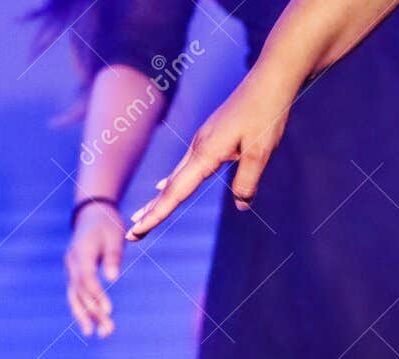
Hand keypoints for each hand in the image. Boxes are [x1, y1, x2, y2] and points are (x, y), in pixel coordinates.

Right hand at [66, 201, 125, 337]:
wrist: (92, 213)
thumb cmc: (107, 224)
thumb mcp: (115, 237)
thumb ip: (113, 257)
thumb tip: (113, 278)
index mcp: (82, 252)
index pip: (87, 278)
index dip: (96, 295)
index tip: (108, 311)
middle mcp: (72, 262)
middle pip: (79, 291)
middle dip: (91, 313)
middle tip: (106, 332)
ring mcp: (71, 268)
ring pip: (74, 296)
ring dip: (84, 316)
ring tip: (94, 334)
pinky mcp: (74, 273)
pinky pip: (75, 294)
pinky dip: (82, 308)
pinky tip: (91, 323)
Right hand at [126, 72, 293, 240]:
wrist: (268, 83)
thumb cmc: (266, 116)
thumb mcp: (260, 153)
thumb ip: (248, 181)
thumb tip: (241, 205)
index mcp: (205, 153)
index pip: (175, 192)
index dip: (156, 214)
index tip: (136, 230)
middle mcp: (197, 148)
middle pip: (169, 188)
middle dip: (150, 213)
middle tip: (131, 235)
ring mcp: (201, 143)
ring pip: (174, 178)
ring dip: (158, 199)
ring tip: (140, 216)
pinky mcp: (209, 139)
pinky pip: (185, 168)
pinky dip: (172, 182)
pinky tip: (163, 186)